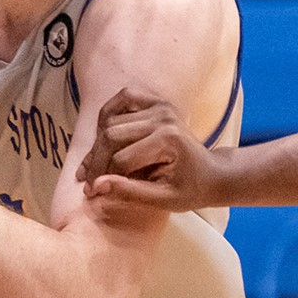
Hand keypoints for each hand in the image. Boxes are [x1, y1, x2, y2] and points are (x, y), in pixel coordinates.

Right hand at [76, 87, 222, 211]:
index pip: (122, 159)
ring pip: (111, 120)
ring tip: (94, 163)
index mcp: (168, 140)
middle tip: (86, 180)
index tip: (91, 193)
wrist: (212, 173)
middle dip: (95, 161)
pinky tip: (102, 133)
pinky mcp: (156, 101)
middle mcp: (163, 116)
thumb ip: (130, 192)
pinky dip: (108, 113)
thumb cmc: (190, 189)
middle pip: (111, 136)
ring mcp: (160, 105)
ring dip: (98, 142)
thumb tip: (96, 186)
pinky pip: (123, 98)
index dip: (103, 178)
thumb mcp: (163, 199)